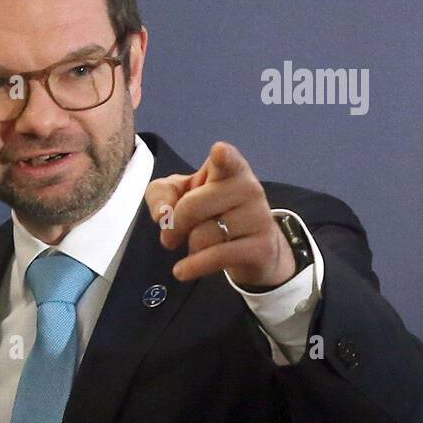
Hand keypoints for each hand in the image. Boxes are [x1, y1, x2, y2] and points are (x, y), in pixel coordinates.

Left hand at [143, 141, 294, 287]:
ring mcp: (258, 218)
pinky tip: (182, 270)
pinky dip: (193, 266)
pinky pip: (216, 257)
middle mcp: (248, 188)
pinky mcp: (261, 247)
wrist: (254, 248)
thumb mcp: (182, 196)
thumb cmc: (214, 212)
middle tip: (170, 236)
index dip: (222, 156)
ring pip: (203, 235)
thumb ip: (161, 194)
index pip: (228, 160)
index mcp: (230, 170)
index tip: (219, 152)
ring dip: (190, 246)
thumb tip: (161, 215)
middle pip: (191, 207)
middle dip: (173, 225)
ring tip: (195, 245)